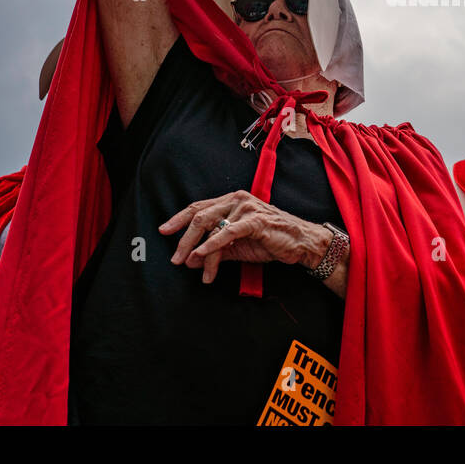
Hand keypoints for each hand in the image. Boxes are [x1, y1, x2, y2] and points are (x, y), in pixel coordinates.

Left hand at [158, 190, 331, 284]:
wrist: (300, 243)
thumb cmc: (271, 241)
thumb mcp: (237, 247)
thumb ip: (214, 252)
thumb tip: (190, 261)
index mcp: (231, 201)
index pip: (199, 207)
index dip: (179, 218)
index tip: (163, 231)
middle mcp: (237, 200)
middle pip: (201, 216)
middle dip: (183, 238)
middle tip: (175, 258)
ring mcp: (246, 208)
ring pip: (212, 226)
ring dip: (197, 248)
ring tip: (188, 264)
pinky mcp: (255, 221)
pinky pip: (228, 232)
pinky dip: (212, 245)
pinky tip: (202, 256)